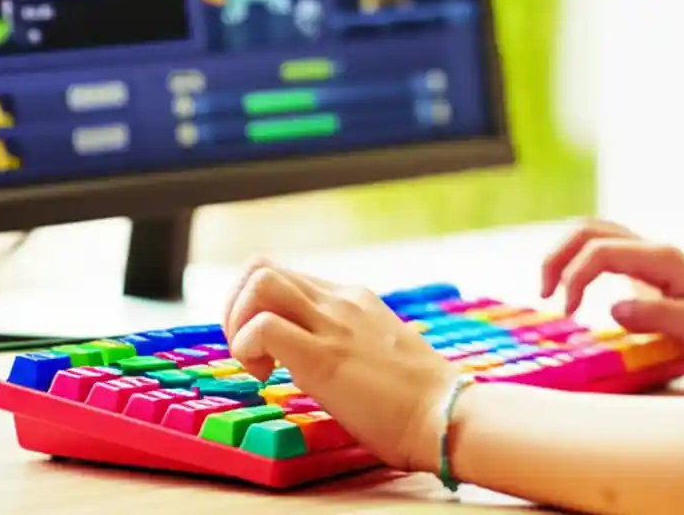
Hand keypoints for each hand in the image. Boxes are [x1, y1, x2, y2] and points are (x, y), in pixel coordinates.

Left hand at [222, 258, 460, 472]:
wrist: (446, 416)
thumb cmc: (419, 401)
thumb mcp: (378, 353)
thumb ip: (348, 344)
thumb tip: (317, 361)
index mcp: (353, 299)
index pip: (286, 276)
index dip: (258, 308)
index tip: (267, 351)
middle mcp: (340, 301)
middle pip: (262, 268)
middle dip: (237, 309)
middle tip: (249, 354)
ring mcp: (332, 324)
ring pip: (259, 281)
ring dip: (238, 322)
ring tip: (256, 365)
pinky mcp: (323, 357)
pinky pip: (262, 327)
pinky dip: (247, 348)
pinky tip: (265, 379)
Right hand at [542, 221, 683, 366]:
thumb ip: (653, 316)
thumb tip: (613, 308)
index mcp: (661, 258)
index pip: (601, 251)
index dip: (576, 276)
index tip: (568, 312)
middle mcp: (651, 250)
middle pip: (590, 230)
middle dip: (558, 255)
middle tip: (544, 292)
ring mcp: (649, 257)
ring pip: (595, 235)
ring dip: (566, 255)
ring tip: (552, 289)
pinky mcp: (647, 270)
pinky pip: (604, 251)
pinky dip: (580, 262)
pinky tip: (575, 288)